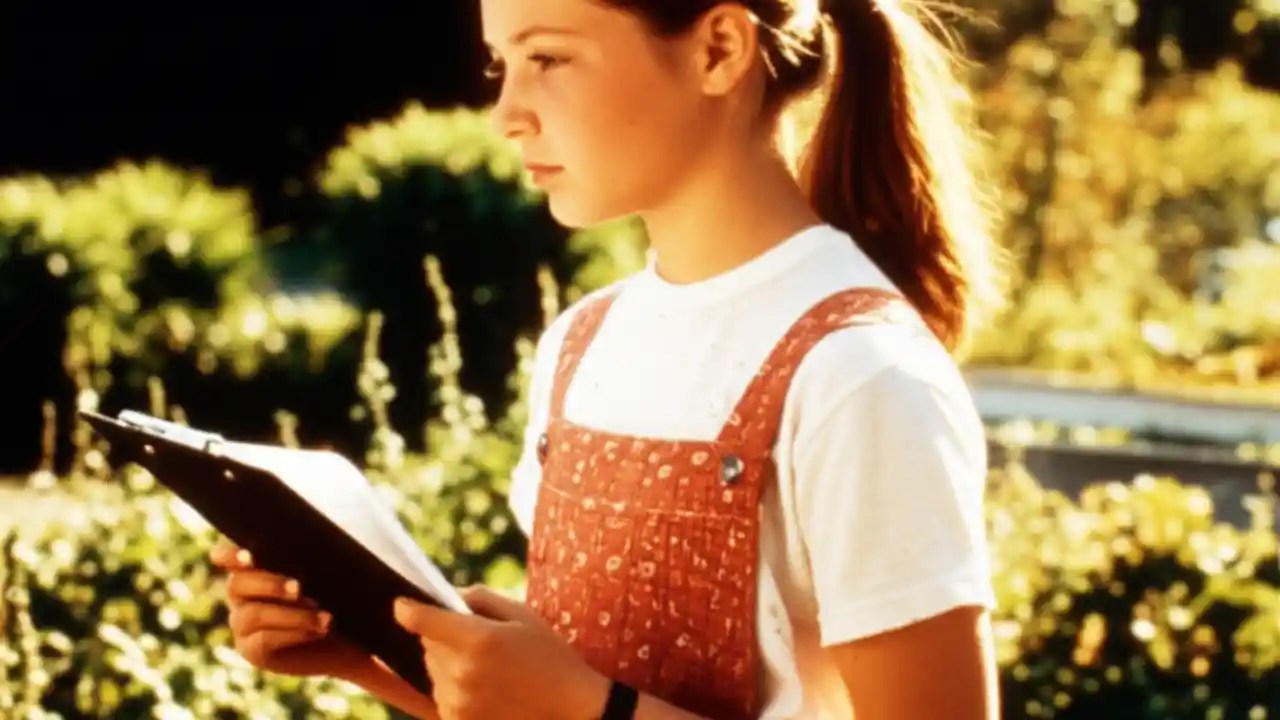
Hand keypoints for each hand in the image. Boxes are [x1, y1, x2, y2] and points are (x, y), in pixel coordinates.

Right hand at [211, 535, 372, 679]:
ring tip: (324, 615)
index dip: (229, 555)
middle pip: (237, 585)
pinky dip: (294, 632)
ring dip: (290, 614)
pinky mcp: (252, 650)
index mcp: (251, 567)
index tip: (249, 557)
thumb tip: (322, 536)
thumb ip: (313, 552)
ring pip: (253, 614)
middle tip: (298, 587)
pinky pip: (264, 640)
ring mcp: (242, 624)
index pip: (225, 556)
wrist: (350, 633)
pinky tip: (318, 629)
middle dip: (269, 584)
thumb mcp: (327, 567)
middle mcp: (240, 595)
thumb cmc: (336, 591)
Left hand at [393, 586, 609, 719]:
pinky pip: (440, 693)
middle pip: (428, 644)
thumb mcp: (522, 615)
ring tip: (484, 666)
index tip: (401, 604)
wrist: (571, 708)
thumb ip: (480, 599)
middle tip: (474, 638)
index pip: (422, 620)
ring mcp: (458, 701)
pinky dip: (453, 686)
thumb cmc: (550, 655)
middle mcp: (462, 672)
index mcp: (478, 640)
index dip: (408, 609)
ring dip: (447, 662)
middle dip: (442, 635)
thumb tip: (448, 596)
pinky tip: (483, 686)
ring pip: (432, 668)